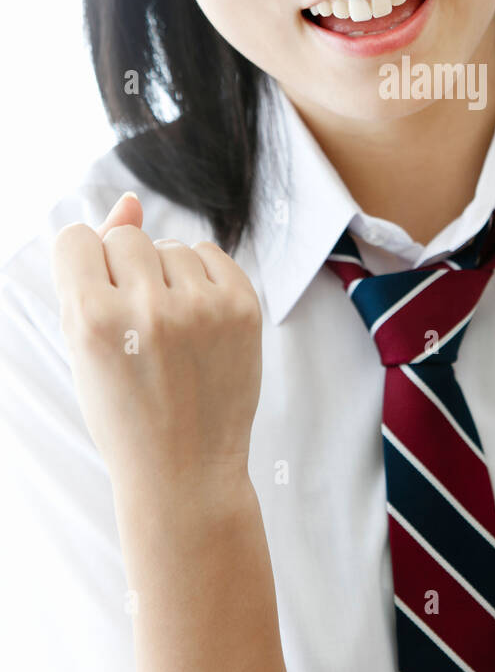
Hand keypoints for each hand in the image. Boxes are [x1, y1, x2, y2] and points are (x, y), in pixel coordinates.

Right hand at [51, 191, 262, 501]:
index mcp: (92, 320)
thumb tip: (130, 200)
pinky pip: (211, 254)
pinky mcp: (243, 307)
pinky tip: (198, 324)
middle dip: (126, 272)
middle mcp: (148, 308)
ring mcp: (201, 307)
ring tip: (170, 334)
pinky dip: (202, 279)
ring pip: (171, 246)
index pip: (75, 239)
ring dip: (167, 278)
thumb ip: (95, 270)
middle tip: (135, 329)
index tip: (95, 298)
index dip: (82, 266)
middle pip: (126, 238)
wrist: (184, 470)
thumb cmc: (124, 408)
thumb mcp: (87, 346)